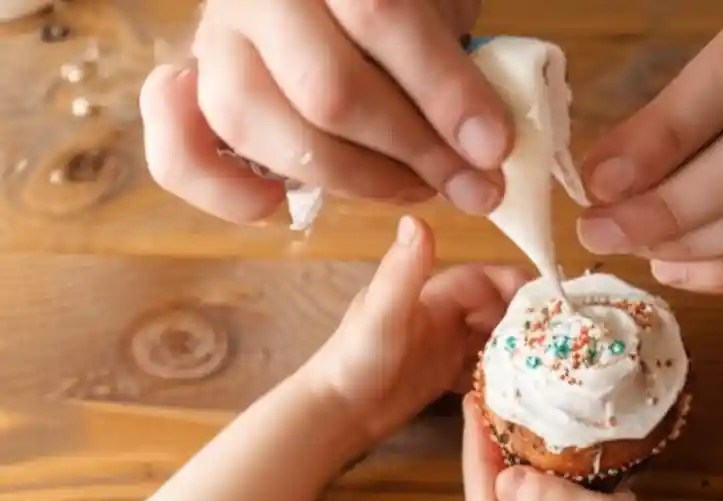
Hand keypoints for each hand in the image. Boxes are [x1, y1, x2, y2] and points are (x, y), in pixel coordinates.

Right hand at [140, 0, 511, 222]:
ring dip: (349, 180)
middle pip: (325, 88)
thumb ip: (457, 57)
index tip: (493, 147)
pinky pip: (176, 152)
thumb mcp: (440, 1)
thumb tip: (483, 147)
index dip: (444, 92)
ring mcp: (214, 39)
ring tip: (414, 188)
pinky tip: (275, 205)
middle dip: (413, 152)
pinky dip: (220, 192)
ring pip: (253, 123)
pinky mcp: (191, 90)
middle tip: (472, 184)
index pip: (381, 15)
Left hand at [298, 217, 527, 447]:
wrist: (333, 413)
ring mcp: (440, 347)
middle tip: (556, 341)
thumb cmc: (357, 360)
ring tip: (544, 366)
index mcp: (429, 294)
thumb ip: (404, 271)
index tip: (547, 301)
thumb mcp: (383, 313)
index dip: (514, 285)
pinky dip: (499, 374)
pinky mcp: (440, 376)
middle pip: (493, 308)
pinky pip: (480, 368)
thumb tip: (418, 217)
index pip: (482, 280)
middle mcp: (439, 315)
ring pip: (490, 338)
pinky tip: (518, 389)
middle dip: (522, 319)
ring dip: (514, 348)